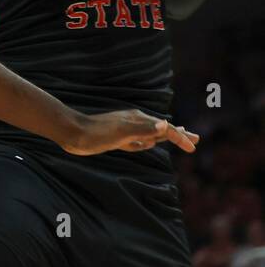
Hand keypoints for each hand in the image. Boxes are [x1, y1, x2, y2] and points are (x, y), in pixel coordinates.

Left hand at [61, 109, 198, 156]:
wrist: (72, 133)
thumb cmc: (97, 133)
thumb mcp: (122, 133)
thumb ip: (144, 129)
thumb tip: (165, 125)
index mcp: (138, 120)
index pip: (165, 129)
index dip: (180, 137)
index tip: (194, 145)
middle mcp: (134, 122)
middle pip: (161, 130)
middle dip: (178, 134)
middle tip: (195, 138)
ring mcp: (125, 130)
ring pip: (149, 135)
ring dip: (164, 137)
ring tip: (175, 138)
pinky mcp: (116, 138)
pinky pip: (136, 141)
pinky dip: (146, 143)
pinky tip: (146, 144)